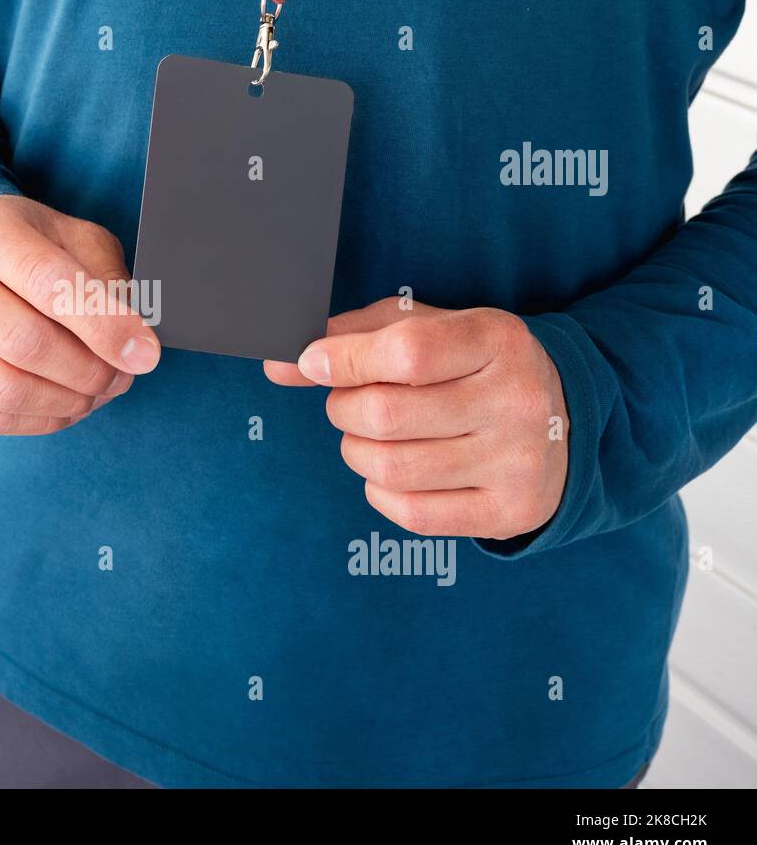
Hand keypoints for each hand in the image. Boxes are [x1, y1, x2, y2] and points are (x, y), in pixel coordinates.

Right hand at [0, 195, 159, 434]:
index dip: (104, 326)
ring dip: (66, 402)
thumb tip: (136, 339)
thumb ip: (105, 279)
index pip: (48, 283)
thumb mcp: (70, 239)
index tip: (145, 354)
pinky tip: (65, 407)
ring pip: (2, 388)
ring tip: (97, 394)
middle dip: (88, 370)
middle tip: (122, 377)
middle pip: (24, 342)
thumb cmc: (23, 248)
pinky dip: (38, 421)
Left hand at [265, 298, 568, 539]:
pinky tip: (393, 471)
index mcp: (497, 340)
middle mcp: (516, 401)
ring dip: (356, 452)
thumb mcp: (423, 330)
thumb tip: (282, 364)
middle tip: (349, 403)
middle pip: (386, 416)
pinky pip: (412, 513)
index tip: (315, 363)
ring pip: (391, 469)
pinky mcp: (511, 510)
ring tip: (370, 436)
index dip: (344, 360)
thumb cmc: (470, 364)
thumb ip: (351, 339)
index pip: (405, 352)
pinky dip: (381, 492)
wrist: (562, 417)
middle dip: (343, 410)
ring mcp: (519, 461)